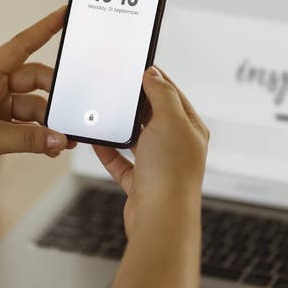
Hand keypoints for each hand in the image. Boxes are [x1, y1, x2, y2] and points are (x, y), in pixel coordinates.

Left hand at [0, 8, 73, 206]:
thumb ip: (30, 138)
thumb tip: (60, 138)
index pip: (23, 44)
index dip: (45, 27)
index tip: (64, 13)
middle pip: (34, 80)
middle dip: (54, 95)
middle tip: (72, 112)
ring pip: (32, 107)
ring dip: (48, 122)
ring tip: (63, 139)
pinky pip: (26, 127)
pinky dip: (39, 136)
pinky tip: (51, 147)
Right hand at [94, 67, 207, 237]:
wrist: (160, 220)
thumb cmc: (171, 173)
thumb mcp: (169, 120)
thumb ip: (161, 93)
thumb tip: (153, 74)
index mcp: (191, 129)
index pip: (173, 95)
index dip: (156, 79)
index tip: (138, 68)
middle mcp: (177, 147)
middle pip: (154, 116)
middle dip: (136, 103)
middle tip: (118, 89)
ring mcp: (159, 166)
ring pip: (136, 138)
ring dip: (121, 127)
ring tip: (105, 113)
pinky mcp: (141, 183)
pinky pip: (121, 162)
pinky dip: (108, 151)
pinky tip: (96, 141)